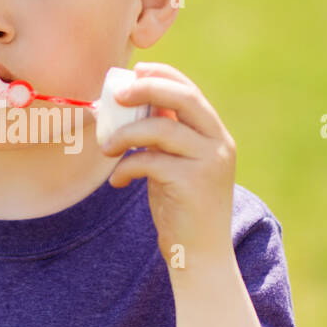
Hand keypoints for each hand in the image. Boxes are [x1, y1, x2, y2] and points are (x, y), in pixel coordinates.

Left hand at [99, 62, 236, 262]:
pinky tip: (118, 181)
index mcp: (216, 135)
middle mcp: (219, 144)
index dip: (162, 75)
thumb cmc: (182, 208)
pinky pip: (149, 161)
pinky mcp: (192, 184)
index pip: (191, 92)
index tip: (135, 71)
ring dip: (126, 134)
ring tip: (107, 149)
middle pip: (184, 98)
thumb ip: (166, 136)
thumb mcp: (177, 165)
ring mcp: (209, 163)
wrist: (200, 255)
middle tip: (116, 94)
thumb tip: (131, 103)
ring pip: (162, 128)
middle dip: (147, 89)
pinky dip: (126, 167)